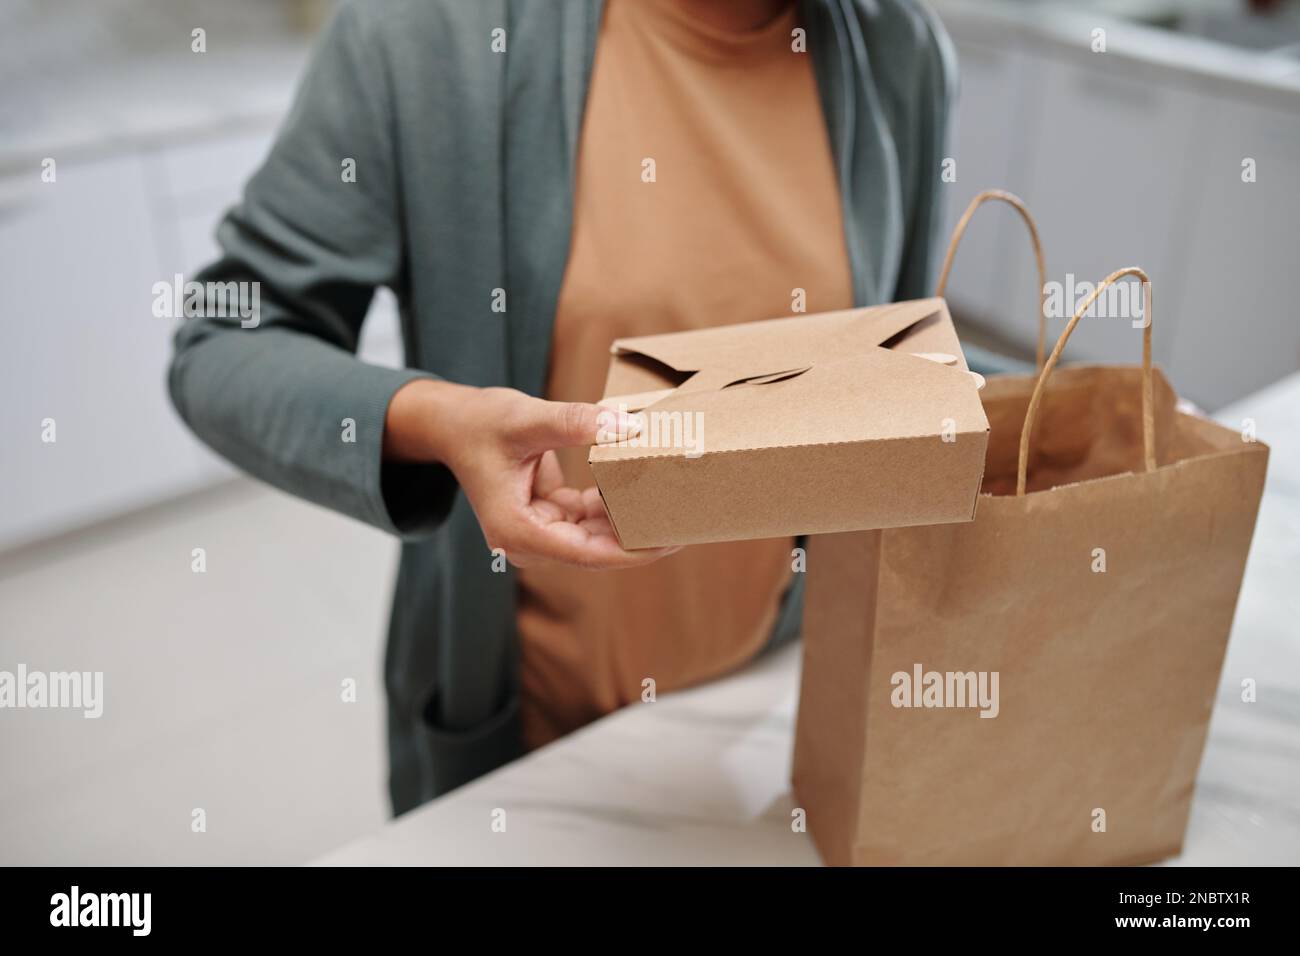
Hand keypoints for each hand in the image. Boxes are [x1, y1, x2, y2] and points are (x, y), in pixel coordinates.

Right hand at [384, 380, 677, 568]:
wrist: (453, 424)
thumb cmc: (480, 423)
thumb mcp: (526, 418)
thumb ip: (574, 422)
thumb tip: (625, 425)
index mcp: (518, 531)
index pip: (589, 554)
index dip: (634, 551)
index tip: (673, 540)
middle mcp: (530, 540)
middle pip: (599, 549)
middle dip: (642, 535)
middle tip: (688, 516)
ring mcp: (540, 531)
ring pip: (599, 535)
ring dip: (632, 518)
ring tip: (675, 500)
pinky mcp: (550, 517)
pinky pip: (592, 518)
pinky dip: (616, 503)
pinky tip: (643, 484)